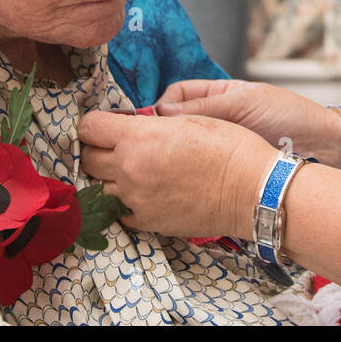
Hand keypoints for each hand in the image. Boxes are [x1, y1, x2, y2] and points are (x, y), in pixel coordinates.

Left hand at [78, 110, 277, 239]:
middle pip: (87, 158)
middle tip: (115, 146)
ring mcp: (136, 200)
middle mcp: (129, 169)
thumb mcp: (189, 119)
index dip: (95, 123)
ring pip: (98, 188)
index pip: (89, 127)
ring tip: (128, 171)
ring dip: (107, 177)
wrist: (252, 190)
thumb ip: (151, 123)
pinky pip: (118, 212)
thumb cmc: (229, 147)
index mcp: (138, 137)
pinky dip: (122, 202)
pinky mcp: (147, 222)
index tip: (104, 124)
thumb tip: (132, 124)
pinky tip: (140, 193)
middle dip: (97, 149)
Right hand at [154, 79, 340, 169]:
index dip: (160, 108)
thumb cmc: (290, 115)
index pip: (175, 96)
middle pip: (174, 125)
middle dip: (160, 135)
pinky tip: (180, 180)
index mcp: (216, 96)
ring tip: (162, 166)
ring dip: (172, 157)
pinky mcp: (224, 170)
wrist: (323, 146)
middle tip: (149, 148)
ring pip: (183, 150)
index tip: (152, 124)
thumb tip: (161, 112)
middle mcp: (214, 121)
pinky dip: (187, 174)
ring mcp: (218, 146)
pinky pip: (198, 170)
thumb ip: (206, 107)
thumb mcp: (245, 103)